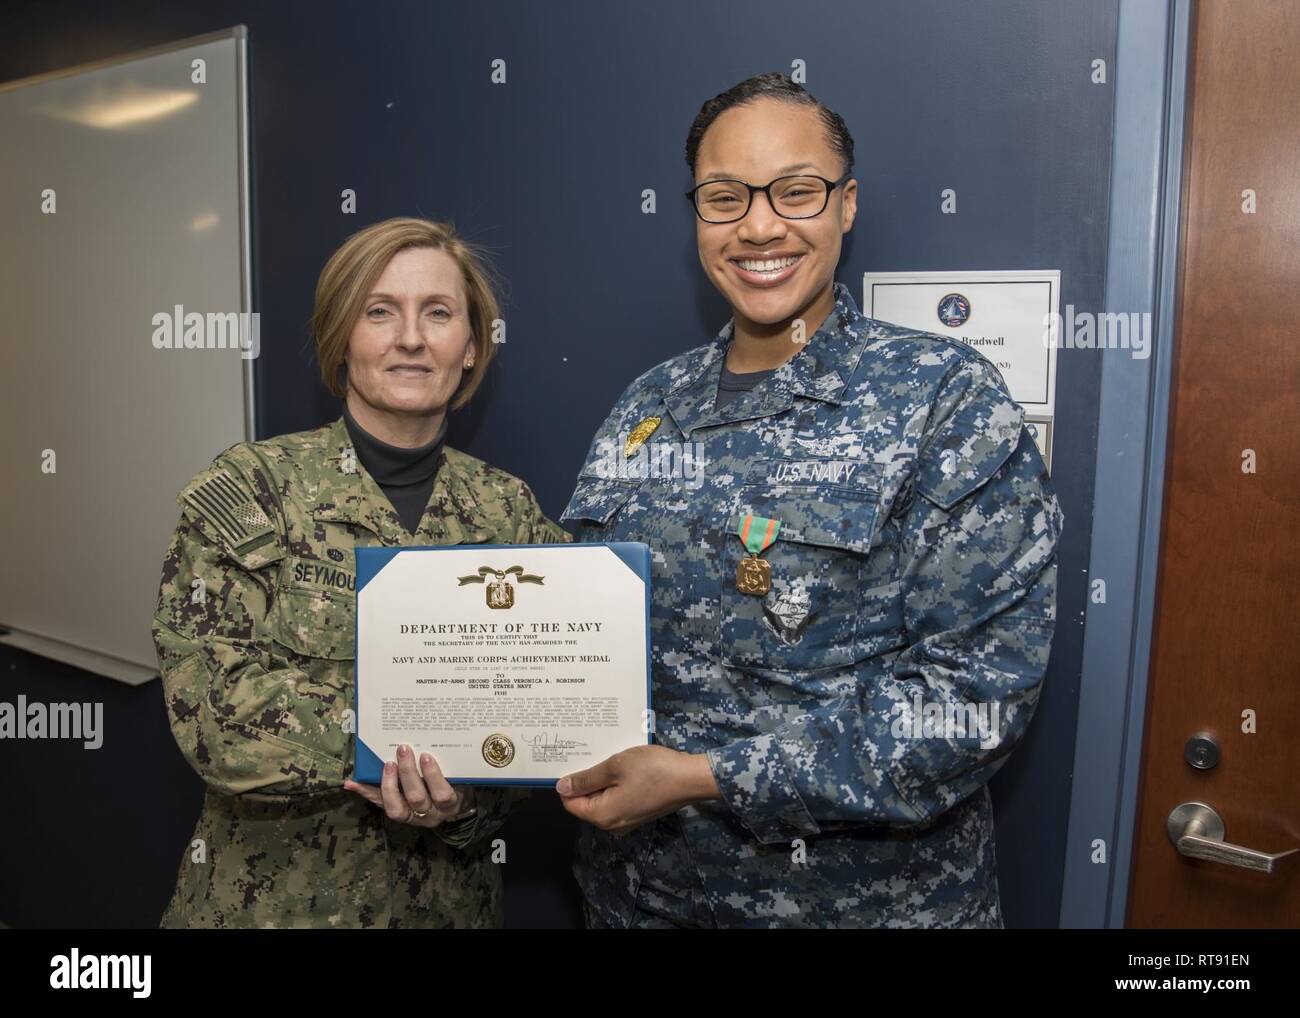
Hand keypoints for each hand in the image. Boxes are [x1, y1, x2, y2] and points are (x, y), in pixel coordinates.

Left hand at [343, 744, 474, 827]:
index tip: (426, 755)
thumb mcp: (462, 778)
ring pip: (396, 808)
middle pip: (417, 798)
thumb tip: (439, 737)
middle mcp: (430, 815)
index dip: (433, 776)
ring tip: (387, 764)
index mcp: (449, 804)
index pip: (442, 794)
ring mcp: (412, 818)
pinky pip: (379, 805)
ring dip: (389, 784)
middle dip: (408, 773)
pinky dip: (365, 793)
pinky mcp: (398, 815)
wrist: (456, 807)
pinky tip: (351, 783)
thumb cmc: (459, 785)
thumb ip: (453, 765)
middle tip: (403, 750)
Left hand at [555, 745, 718, 834]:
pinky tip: (623, 766)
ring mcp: (627, 821)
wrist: (690, 779)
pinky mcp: (638, 814)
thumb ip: (586, 779)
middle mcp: (612, 825)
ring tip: (608, 757)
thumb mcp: (615, 767)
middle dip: (587, 780)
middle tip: (591, 754)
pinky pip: (617, 800)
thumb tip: (561, 788)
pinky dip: (616, 784)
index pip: (570, 803)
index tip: (574, 760)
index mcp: (602, 816)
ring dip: (603, 780)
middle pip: (586, 803)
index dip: (568, 783)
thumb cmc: (652, 770)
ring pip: (603, 800)